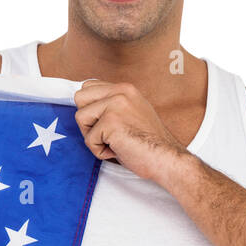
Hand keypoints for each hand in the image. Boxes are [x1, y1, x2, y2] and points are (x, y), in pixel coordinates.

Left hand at [73, 78, 190, 185]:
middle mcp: (120, 92)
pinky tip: (118, 150)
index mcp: (125, 89)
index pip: (88, 87)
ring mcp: (115, 105)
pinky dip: (99, 151)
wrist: (165, 158)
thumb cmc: (148, 143)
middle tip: (107, 133)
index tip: (103, 122)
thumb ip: (112, 104)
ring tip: (114, 142)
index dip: (90, 108)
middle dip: (87, 119)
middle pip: (80, 98)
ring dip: (93, 136)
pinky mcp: (111, 122)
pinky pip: (89, 139)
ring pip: (80, 118)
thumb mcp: (130, 113)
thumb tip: (87, 105)